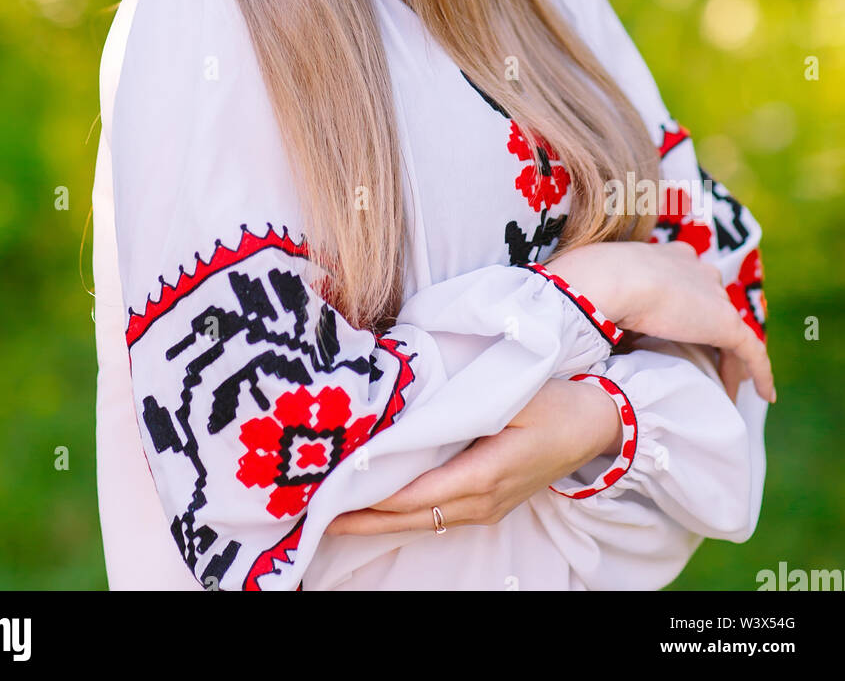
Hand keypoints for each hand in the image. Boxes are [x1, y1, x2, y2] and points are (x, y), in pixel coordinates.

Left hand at [323, 378, 621, 536]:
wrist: (597, 426)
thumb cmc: (555, 402)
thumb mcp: (512, 393)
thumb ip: (462, 399)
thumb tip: (410, 398)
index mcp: (485, 474)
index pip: (418, 493)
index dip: (375, 493)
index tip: (337, 484)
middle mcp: (482, 501)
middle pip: (411, 517)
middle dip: (363, 517)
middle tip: (316, 512)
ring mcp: (485, 508)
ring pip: (422, 521)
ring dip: (379, 519)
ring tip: (334, 513)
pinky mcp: (486, 503)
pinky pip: (436, 514)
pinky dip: (402, 512)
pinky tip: (375, 506)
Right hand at [545, 241, 775, 404]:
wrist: (607, 280)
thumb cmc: (590, 281)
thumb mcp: (596, 283)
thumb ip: (604, 296)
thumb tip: (585, 316)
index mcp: (666, 255)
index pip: (688, 279)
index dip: (689, 304)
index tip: (683, 326)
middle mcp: (695, 268)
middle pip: (713, 302)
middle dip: (712, 330)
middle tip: (707, 362)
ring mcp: (712, 293)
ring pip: (731, 330)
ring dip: (730, 359)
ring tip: (726, 388)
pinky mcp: (725, 320)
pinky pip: (751, 351)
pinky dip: (761, 372)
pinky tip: (765, 395)